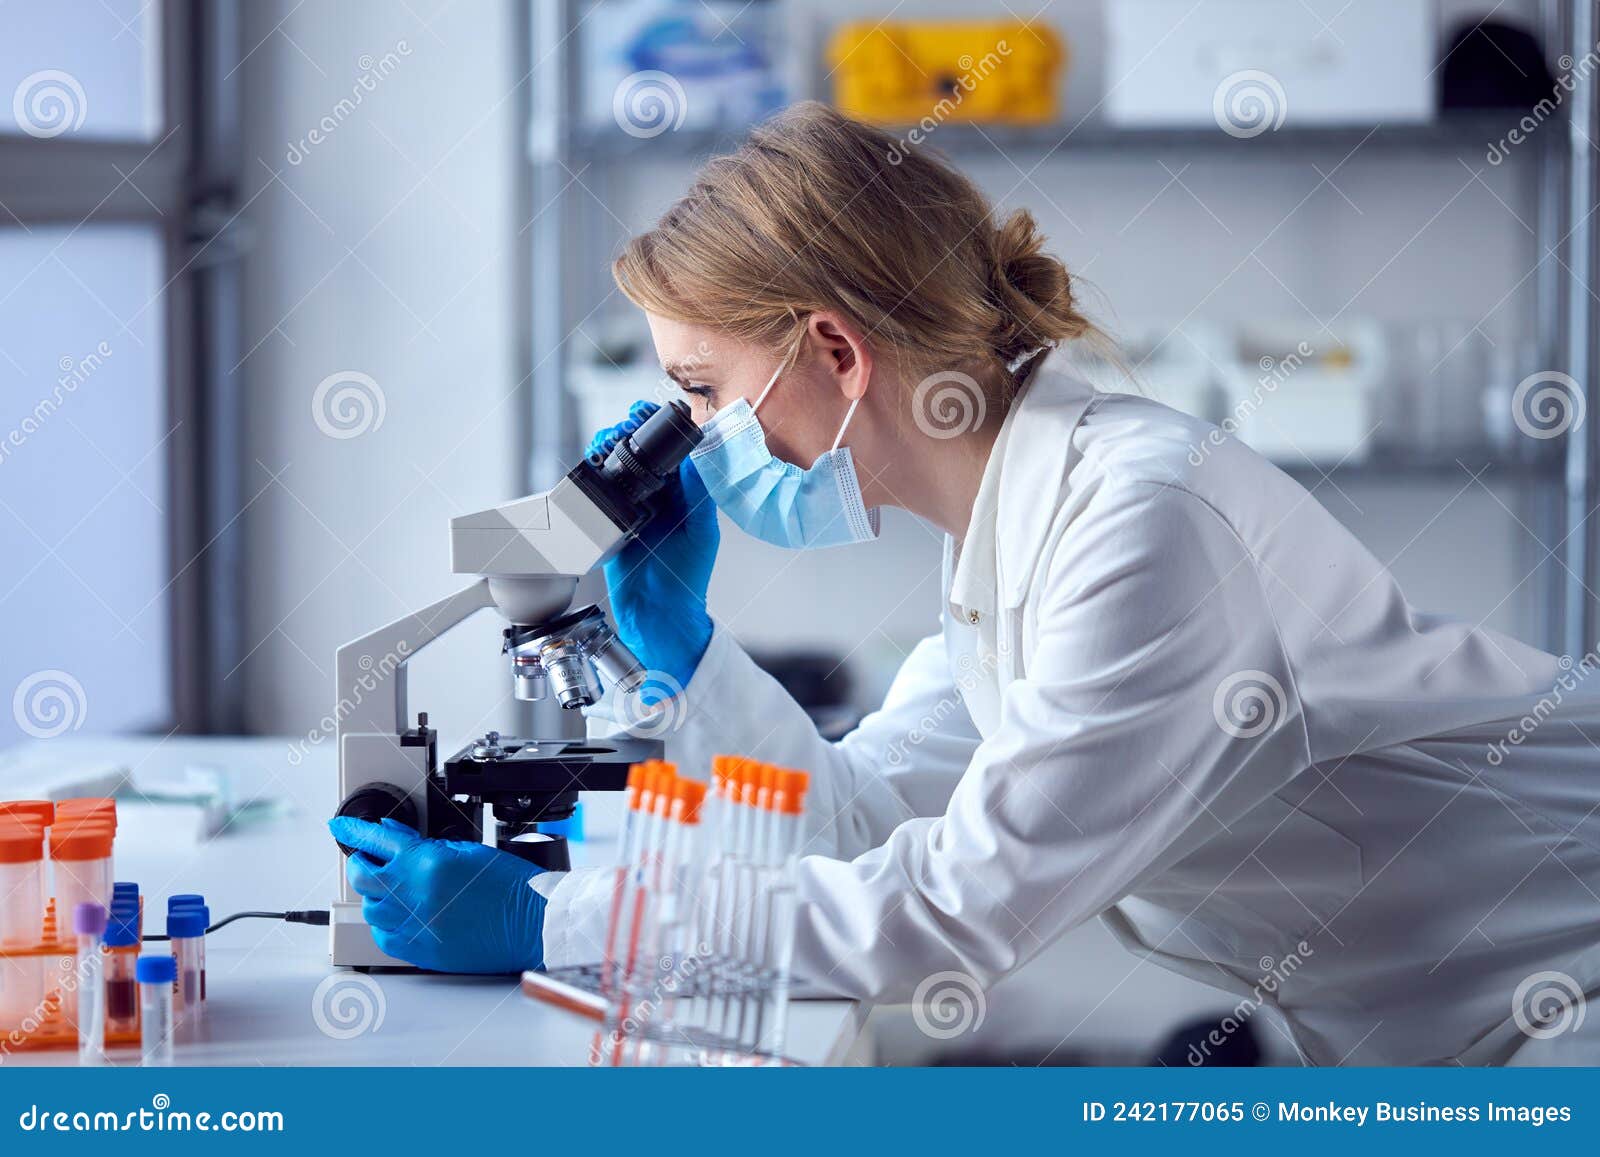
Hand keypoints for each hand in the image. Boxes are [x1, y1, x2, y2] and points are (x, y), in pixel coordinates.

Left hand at [329, 817, 545, 973]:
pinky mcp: (418, 951)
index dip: (353, 830)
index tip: (341, 827)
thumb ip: (427, 843)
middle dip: (361, 860)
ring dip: (376, 891)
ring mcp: (412, 926)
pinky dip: (386, 922)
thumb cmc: (510, 887)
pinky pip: (383, 936)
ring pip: (370, 906)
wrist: (530, 923)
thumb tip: (397, 837)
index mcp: (425, 863)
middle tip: (369, 855)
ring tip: (394, 885)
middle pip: (361, 874)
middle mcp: (412, 895)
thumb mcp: (469, 849)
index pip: (376, 839)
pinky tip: (401, 914)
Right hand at [588, 400, 716, 691]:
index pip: (670, 453)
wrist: (661, 615)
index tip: (650, 414)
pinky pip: (600, 493)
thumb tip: (696, 457)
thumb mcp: (701, 532)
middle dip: (629, 433)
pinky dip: (595, 475)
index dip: (660, 430)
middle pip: (639, 454)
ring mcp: (631, 510)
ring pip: (617, 469)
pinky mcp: (609, 523)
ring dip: (610, 449)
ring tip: (608, 440)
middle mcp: (657, 499)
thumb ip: (698, 495)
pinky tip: (595, 464)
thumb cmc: (688, 578)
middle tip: (625, 424)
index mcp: (682, 496)